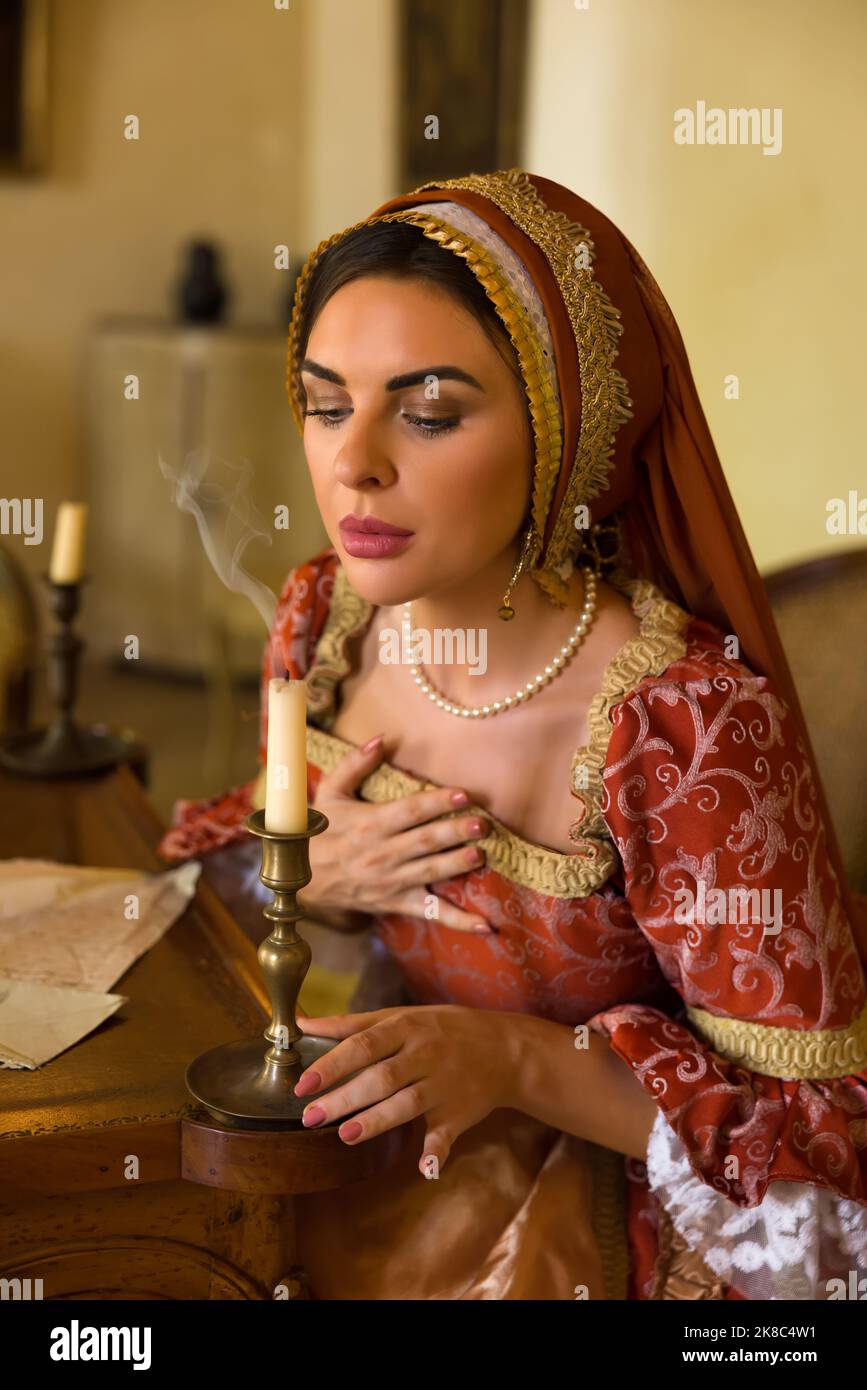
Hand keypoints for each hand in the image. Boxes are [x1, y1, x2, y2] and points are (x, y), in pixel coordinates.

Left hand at [294, 1004, 522, 1173]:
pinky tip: (423, 1167)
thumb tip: (303, 1025)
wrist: (503, 1048)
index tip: (304, 1083)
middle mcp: (425, 1055)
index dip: (333, 1064)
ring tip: (346, 1135)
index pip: (364, 1045)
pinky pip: (447, 1135)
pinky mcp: (459, 1114)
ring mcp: (444, 1085)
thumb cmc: (440, 1030)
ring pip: (408, 1104)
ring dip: (378, 1120)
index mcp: (406, 1029)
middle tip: (310, 1116)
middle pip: (381, 1077)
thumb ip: (352, 1024)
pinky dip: (436, 1152)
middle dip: (345, 1097)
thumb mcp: (400, 1017)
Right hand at [305, 735, 493, 934]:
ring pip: (430, 873)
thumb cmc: (320, 828)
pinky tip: (485, 926)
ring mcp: (390, 881)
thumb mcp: (330, 791)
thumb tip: (381, 738)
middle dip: (455, 833)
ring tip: (480, 855)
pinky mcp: (396, 903)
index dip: (437, 803)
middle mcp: (381, 853)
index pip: (409, 811)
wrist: (298, 875)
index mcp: (369, 823)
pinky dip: (458, 921)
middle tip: (482, 824)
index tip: (463, 795)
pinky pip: (430, 913)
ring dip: (457, 865)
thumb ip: (356, 764)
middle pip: (424, 842)